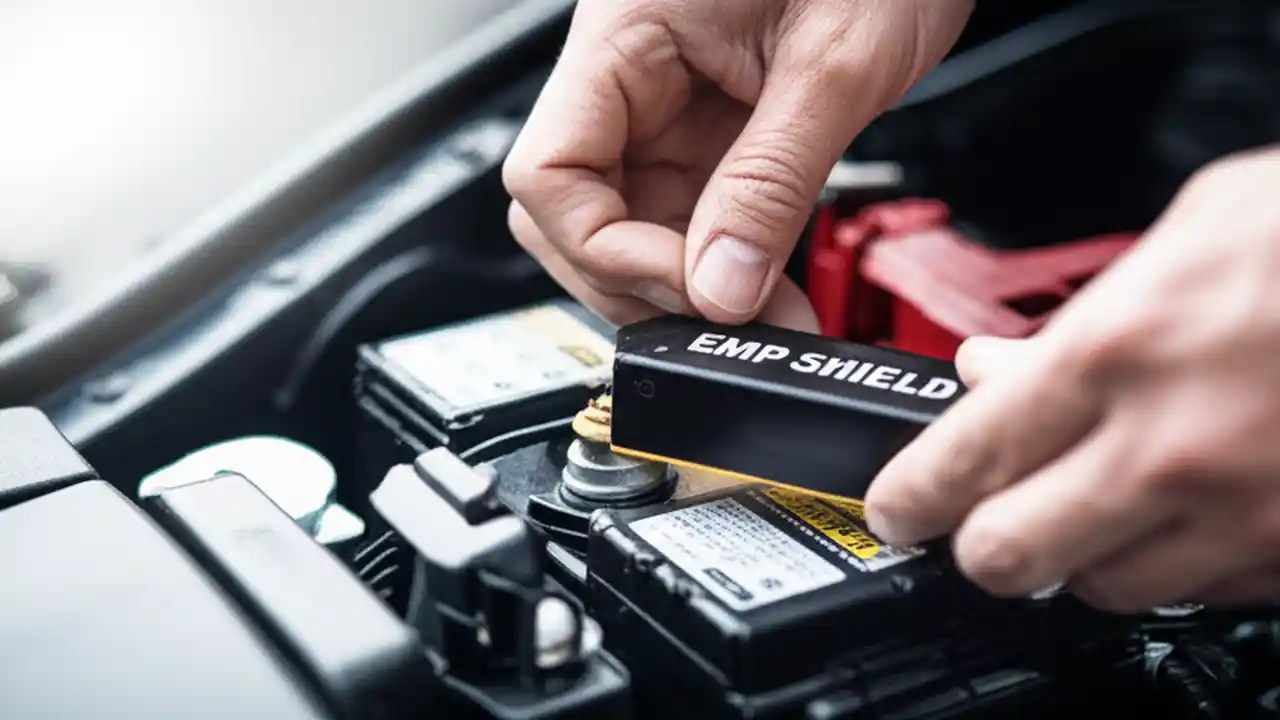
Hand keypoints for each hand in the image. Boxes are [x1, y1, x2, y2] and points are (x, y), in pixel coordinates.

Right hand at [503, 0, 973, 329]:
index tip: (691, 289)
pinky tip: (766, 288)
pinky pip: (690, 209)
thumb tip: (721, 292)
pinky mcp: (710, 124)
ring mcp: (666, 101)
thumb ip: (771, 184)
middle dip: (641, 280)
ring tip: (765, 314)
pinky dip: (722, 260)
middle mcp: (630, 71)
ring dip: (688, 283)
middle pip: (575, 211)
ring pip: (632, 222)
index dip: (607, 252)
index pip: (550, 175)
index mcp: (626, 32)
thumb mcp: (836, 65)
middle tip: (724, 322)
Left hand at [865, 145, 1279, 610]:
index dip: (907, 499)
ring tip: (1096, 498)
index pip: (961, 462)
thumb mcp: (1184, 236)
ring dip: (1080, 553)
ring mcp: (1242, 515)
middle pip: (1009, 558)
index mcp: (1119, 354)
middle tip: (979, 518)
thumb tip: (991, 371)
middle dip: (980, 542)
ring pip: (1102, 590)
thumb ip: (1070, 318)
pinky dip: (1172, 559)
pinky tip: (1182, 505)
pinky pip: (1199, 591)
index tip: (895, 510)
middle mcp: (1171, 450)